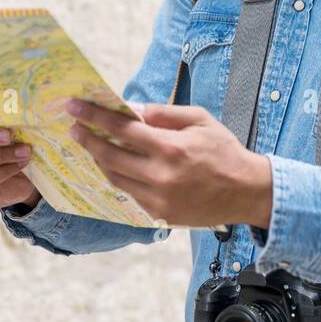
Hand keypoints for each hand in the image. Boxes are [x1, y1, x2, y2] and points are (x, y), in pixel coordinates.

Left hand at [66, 98, 272, 228]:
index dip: (94, 117)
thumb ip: (162, 113)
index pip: (122, 130)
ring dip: (98, 159)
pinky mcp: (159, 214)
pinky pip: (128, 193)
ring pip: (115, 178)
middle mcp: (161, 176)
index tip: (75, 107)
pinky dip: (117, 177)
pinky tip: (111, 165)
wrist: (246, 192)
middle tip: (74, 126)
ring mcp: (158, 199)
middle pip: (110, 156)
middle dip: (88, 139)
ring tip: (90, 144)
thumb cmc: (224, 150)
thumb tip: (129, 108)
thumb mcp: (199, 120)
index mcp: (172, 148)